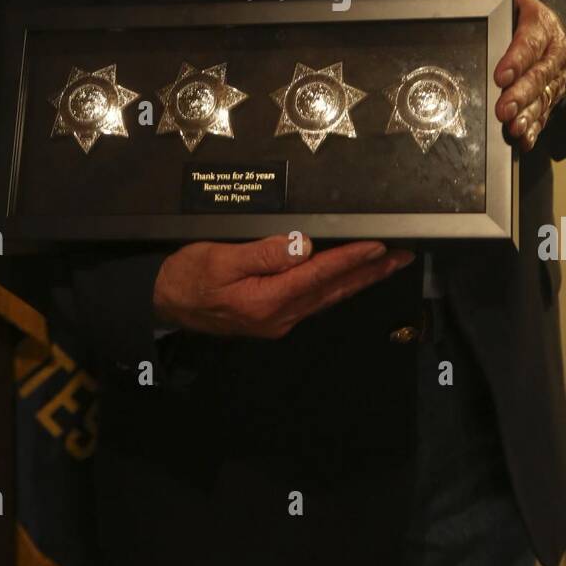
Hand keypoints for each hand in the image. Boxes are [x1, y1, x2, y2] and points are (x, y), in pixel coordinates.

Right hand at [152, 234, 415, 339]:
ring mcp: (278, 320)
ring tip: (386, 264)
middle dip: (370, 272)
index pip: (320, 273)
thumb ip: (264, 253)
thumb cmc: (187, 276)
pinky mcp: (272, 318)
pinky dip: (337, 287)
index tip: (379, 244)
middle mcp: (280, 315)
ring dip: (359, 280)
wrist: (163, 302)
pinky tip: (348, 279)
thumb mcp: (220, 258)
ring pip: (328, 297)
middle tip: (402, 256)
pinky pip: (314, 300)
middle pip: (334, 290)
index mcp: (268, 299)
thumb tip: (303, 245)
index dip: (352, 257)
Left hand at [468, 0, 565, 152]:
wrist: (564, 29)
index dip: (516, 60)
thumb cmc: (530, 14)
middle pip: (538, 77)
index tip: (500, 76)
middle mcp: (552, 56)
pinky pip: (546, 113)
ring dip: (528, 116)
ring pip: (543, 99)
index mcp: (542, 28)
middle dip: (520, 95)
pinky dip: (536, 128)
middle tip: (502, 109)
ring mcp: (555, 78)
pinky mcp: (552, 95)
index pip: (529, 44)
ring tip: (513, 129)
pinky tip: (524, 141)